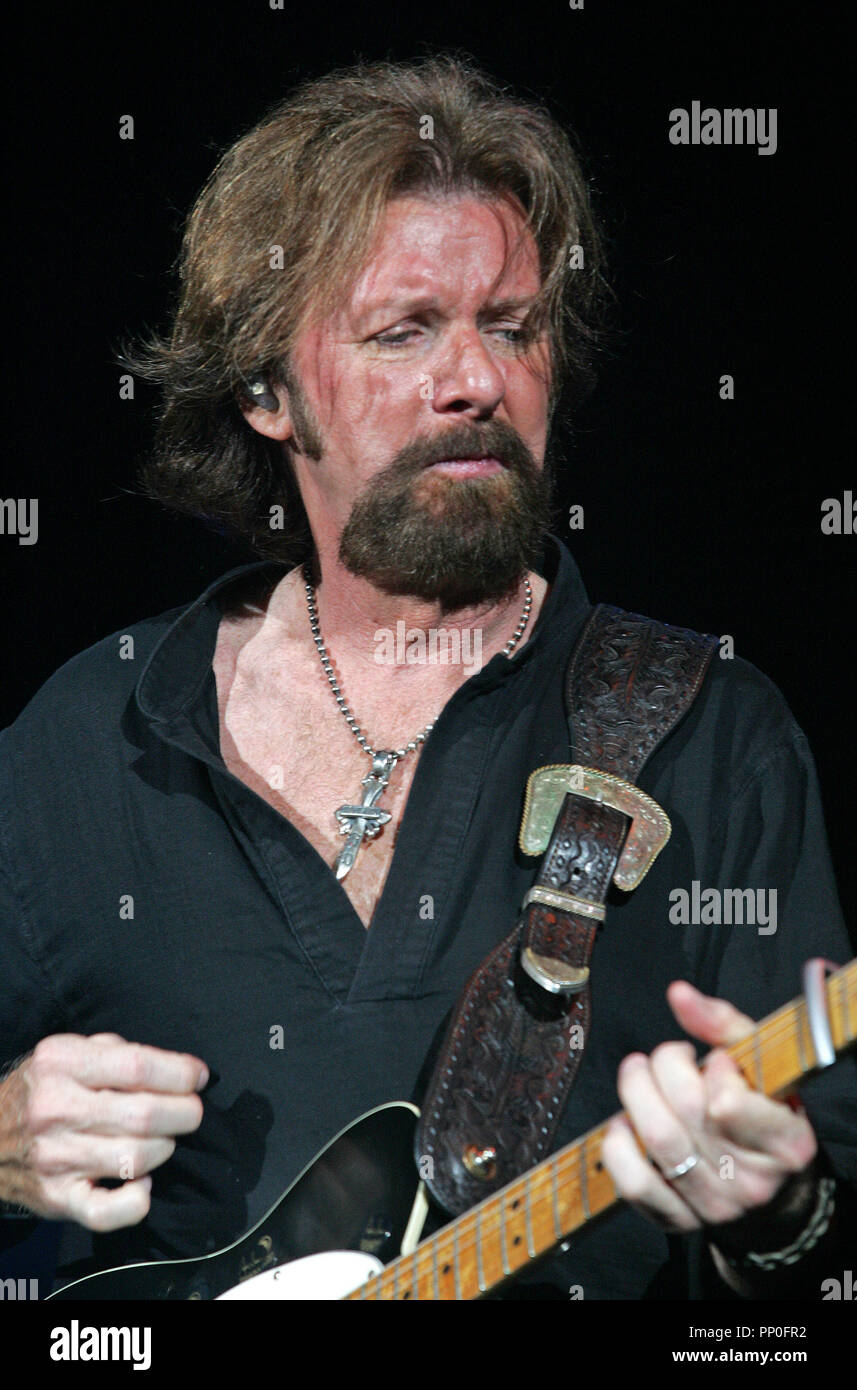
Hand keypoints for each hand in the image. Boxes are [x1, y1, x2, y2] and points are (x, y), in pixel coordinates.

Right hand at [0, 1033, 207, 1231]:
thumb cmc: (41, 1091)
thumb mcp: (69, 1053)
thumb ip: (117, 1052)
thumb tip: (179, 1070)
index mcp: (62, 1063)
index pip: (139, 1066)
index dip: (181, 1074)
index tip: (199, 1077)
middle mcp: (56, 1110)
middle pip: (145, 1115)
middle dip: (184, 1113)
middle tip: (190, 1112)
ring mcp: (56, 1158)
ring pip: (138, 1158)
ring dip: (165, 1148)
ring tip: (163, 1139)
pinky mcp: (57, 1199)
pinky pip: (110, 1211)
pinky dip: (138, 1200)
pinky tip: (142, 1182)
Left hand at [601, 982, 817, 1237]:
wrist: (772, 1192)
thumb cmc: (763, 1115)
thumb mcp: (761, 1066)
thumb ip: (723, 1025)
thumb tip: (678, 994)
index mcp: (785, 1142)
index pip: (727, 1101)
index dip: (711, 1069)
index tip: (714, 1062)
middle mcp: (751, 1180)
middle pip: (683, 1111)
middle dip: (662, 1066)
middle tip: (664, 1057)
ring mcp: (714, 1204)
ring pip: (655, 1139)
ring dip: (634, 1094)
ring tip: (639, 1076)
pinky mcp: (679, 1219)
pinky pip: (633, 1183)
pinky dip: (617, 1146)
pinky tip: (625, 1124)